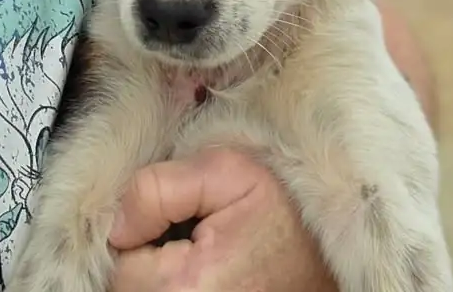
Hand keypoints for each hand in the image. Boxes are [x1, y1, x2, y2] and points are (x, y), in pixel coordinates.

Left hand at [107, 147, 336, 291]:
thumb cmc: (284, 212)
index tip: (174, 215)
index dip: (138, 227)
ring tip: (196, 249)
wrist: (334, 256)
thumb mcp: (227, 173)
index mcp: (185, 287)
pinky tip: (202, 268)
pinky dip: (171, 282)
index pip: (119, 258)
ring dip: (155, 270)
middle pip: (126, 283)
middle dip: (144, 251)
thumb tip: (118, 223)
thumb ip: (159, 188)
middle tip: (187, 230)